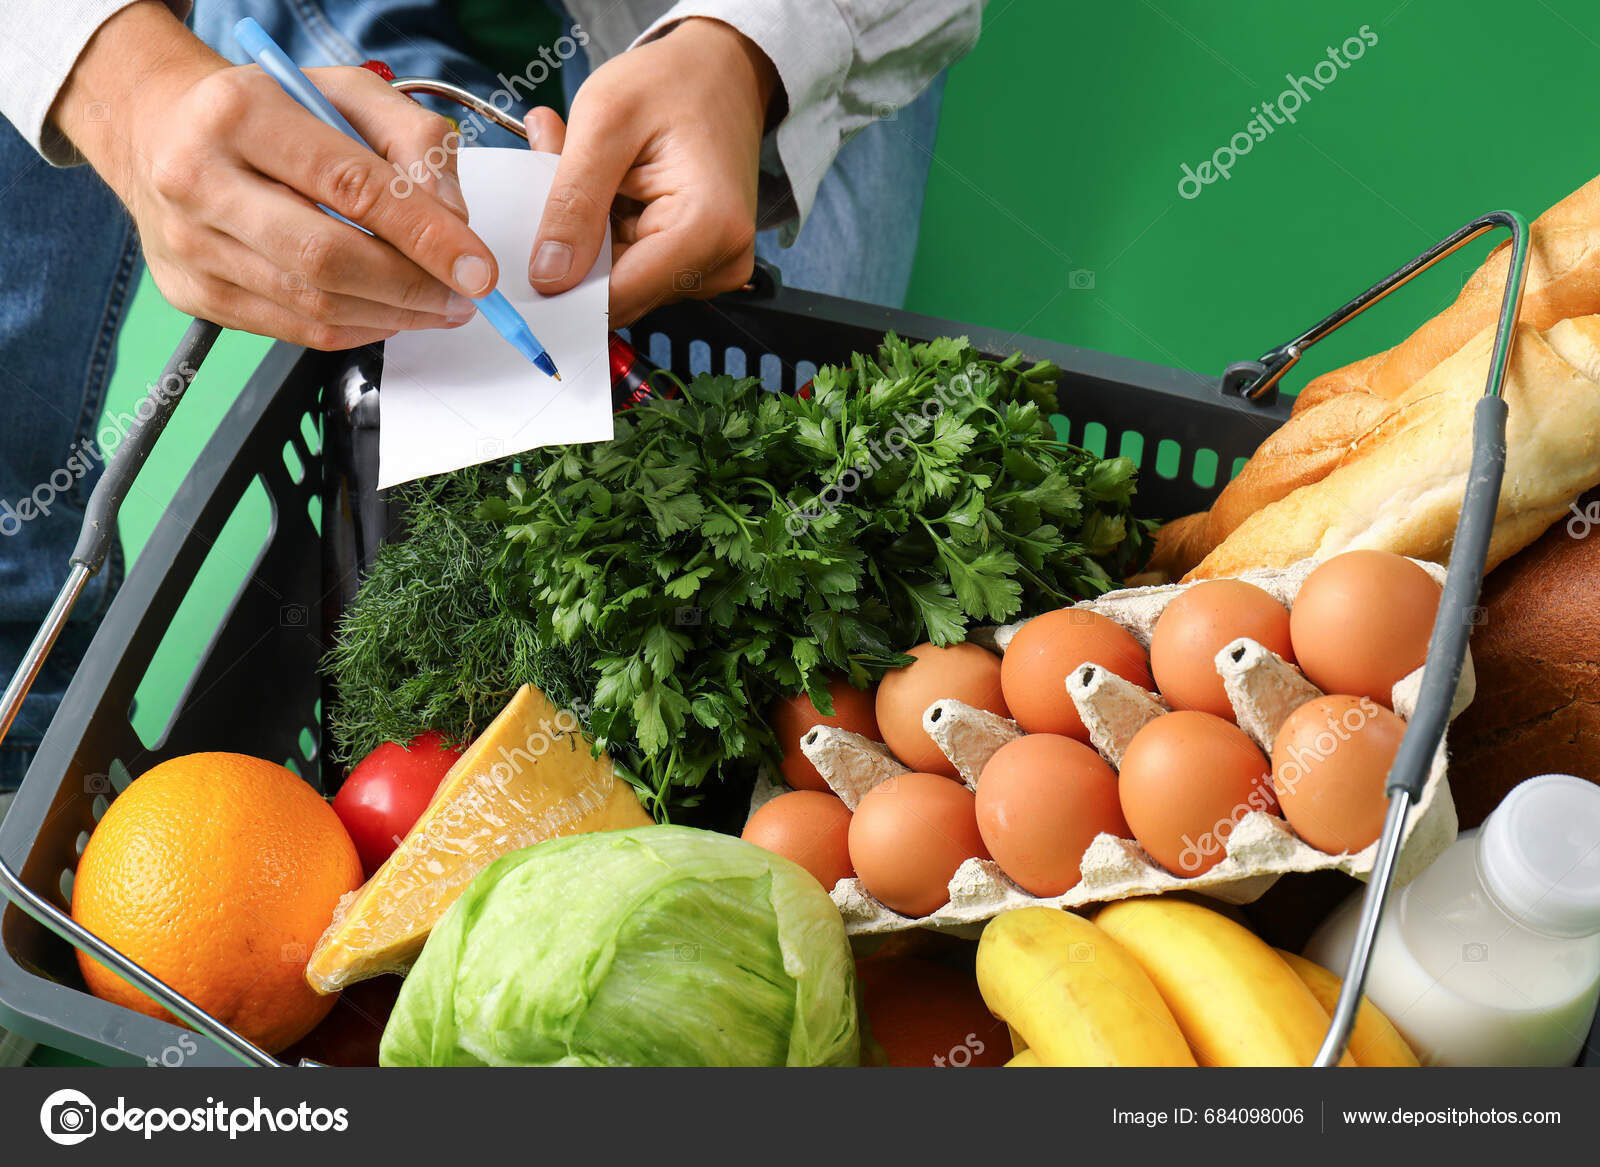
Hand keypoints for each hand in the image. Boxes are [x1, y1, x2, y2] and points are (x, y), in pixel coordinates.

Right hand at [52, 1, 499, 349]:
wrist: (162, 132)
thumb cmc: (265, 111)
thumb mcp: (346, 94)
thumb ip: (415, 142)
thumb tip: (454, 219)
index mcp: (240, 112)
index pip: (352, 187)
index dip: (426, 236)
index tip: (477, 269)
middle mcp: (199, 178)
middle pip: (328, 258)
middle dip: (413, 287)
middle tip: (461, 297)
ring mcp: (190, 243)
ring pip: (313, 304)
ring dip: (392, 316)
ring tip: (435, 305)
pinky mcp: (192, 292)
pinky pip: (293, 329)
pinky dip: (354, 328)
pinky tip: (385, 312)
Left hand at [526, 17, 778, 325]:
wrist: (721, 72)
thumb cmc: (671, 83)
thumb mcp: (605, 122)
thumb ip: (572, 201)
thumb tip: (546, 278)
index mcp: (708, 227)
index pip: (621, 294)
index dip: (564, 285)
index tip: (519, 253)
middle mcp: (721, 260)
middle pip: (621, 291)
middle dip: (573, 248)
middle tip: (552, 166)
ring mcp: (714, 268)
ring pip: (622, 282)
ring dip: (588, 237)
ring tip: (586, 166)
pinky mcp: (700, 266)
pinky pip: (635, 270)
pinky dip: (606, 236)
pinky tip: (608, 188)